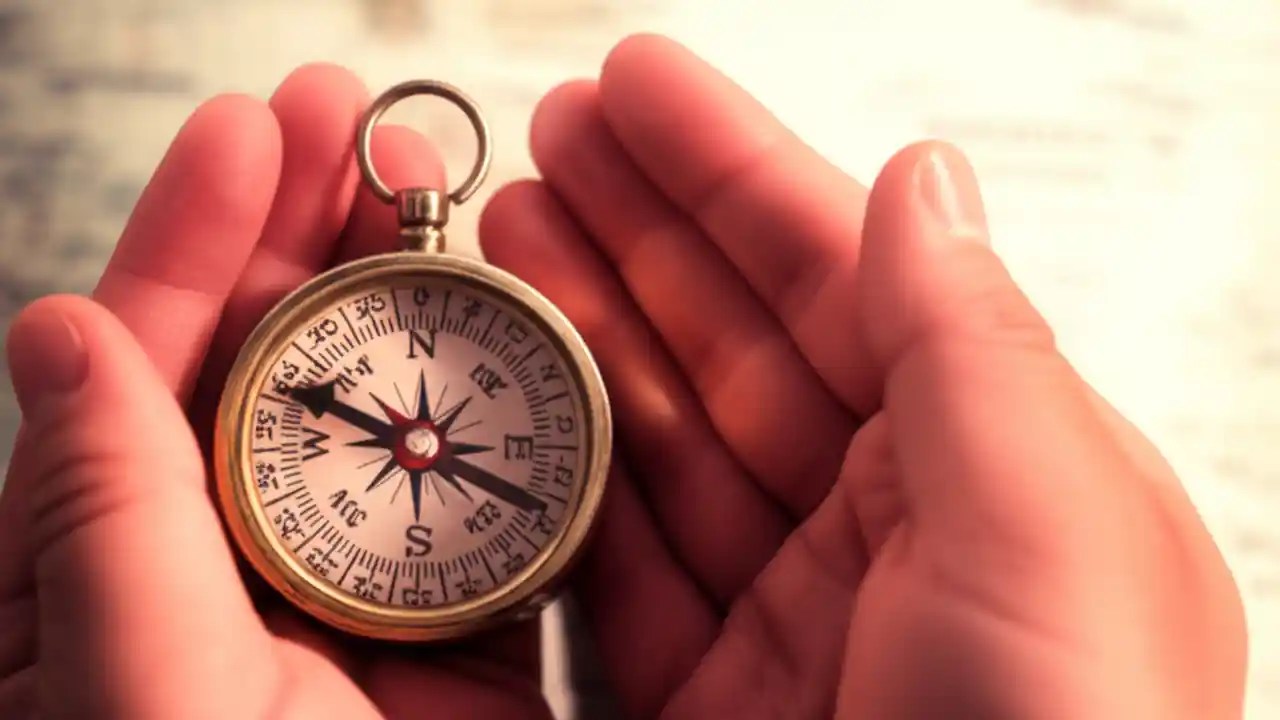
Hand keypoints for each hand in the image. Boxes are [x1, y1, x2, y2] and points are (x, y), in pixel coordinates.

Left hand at [1, 66, 550, 717]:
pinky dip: (520, 408)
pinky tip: (536, 334)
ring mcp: (367, 585)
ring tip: (450, 197)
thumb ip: (101, 523)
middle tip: (361, 125)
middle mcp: (245, 560)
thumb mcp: (145, 692)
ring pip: (394, 410)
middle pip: (279, 360)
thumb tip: (58, 333)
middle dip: (315, 229)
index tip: (256, 128)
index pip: (150, 366)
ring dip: (424, 298)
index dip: (200, 237)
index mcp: (126, 569)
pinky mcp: (474, 627)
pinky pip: (495, 492)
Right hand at [478, 35, 1247, 717]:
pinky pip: (613, 571)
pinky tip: (508, 409)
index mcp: (994, 483)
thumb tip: (920, 179)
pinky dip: (553, 486)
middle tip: (547, 143)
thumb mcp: (1050, 549)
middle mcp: (892, 545)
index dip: (732, 171)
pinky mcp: (703, 713)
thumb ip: (972, 356)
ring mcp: (790, 630)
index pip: (844, 281)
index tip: (636, 84)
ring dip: (581, 337)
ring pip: (663, 445)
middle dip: (638, 231)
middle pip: (736, 345)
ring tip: (505, 241)